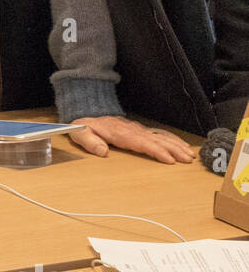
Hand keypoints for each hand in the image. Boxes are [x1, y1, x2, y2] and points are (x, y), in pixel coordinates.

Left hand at [68, 116, 194, 164]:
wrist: (89, 112)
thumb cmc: (85, 126)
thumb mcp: (81, 133)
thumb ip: (90, 142)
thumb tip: (103, 151)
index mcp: (120, 133)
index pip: (142, 143)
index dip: (156, 151)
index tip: (169, 159)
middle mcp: (133, 131)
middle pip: (156, 140)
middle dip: (173, 150)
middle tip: (187, 159)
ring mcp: (138, 130)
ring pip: (160, 137)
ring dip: (176, 145)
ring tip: (189, 155)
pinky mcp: (140, 131)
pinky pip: (159, 135)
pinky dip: (172, 140)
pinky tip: (182, 146)